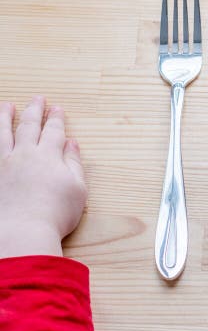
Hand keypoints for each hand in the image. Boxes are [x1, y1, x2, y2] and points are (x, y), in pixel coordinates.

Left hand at [0, 96, 86, 257]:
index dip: (57, 118)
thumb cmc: (54, 214)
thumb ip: (74, 163)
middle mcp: (25, 155)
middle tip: (37, 98)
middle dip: (34, 110)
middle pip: (29, 126)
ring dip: (5, 117)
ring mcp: (4, 165)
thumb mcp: (77, 189)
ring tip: (6, 106)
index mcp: (49, 157)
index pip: (54, 131)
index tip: (57, 108)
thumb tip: (72, 143)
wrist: (21, 233)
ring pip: (3, 134)